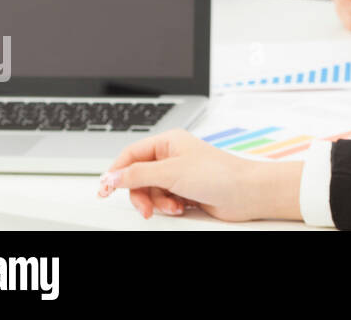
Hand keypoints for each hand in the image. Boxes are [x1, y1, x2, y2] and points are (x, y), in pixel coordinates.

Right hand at [97, 128, 303, 221]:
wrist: (246, 194)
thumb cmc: (218, 174)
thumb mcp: (171, 172)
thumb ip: (137, 175)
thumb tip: (111, 177)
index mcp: (168, 142)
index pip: (131, 155)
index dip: (116, 172)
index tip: (104, 190)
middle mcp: (172, 156)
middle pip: (137, 177)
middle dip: (141, 194)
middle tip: (145, 208)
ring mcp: (178, 175)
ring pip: (150, 192)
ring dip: (158, 203)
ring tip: (173, 207)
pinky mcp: (185, 192)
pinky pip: (163, 201)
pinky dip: (168, 207)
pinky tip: (181, 208)